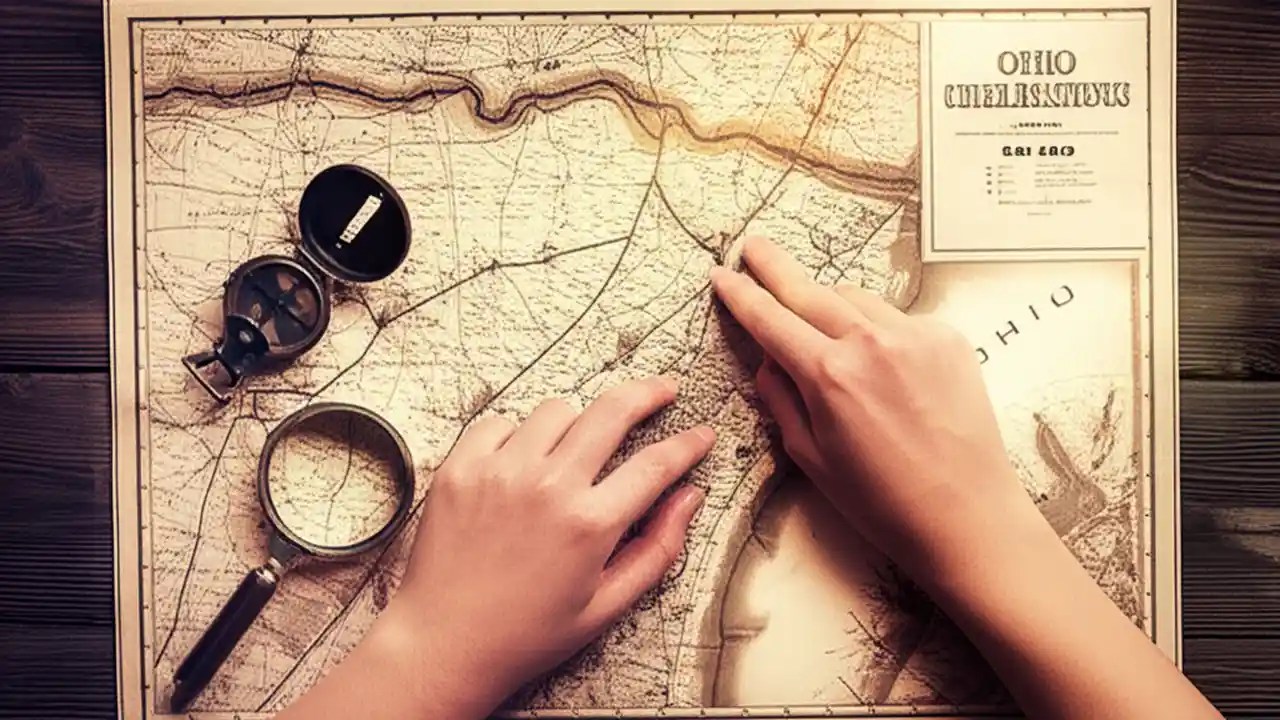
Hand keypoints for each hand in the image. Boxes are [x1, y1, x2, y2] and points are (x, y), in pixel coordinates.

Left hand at [385, 376, 712, 715]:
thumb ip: (658, 548)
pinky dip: (517, 435)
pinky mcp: (461, 467)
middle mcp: (547, 487)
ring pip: (557, 410)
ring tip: (574, 450)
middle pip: (612, 411)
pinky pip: (500, 421)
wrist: (444, 644)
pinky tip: (520, 464)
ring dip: (576, 423)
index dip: (688, 444)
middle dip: (647, 393)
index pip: (656, 465)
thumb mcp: (606, 605)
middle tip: (662, 390)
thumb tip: (689, 498)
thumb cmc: (525, 633)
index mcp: (589, 525)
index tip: (701, 434)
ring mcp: (500, 472)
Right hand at [709, 236, 1035, 579]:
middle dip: (774, 265)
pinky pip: (896, 318)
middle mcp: (869, 342)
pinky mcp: (946, 338)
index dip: (740, 295)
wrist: (967, 516)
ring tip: (823, 330)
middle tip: (752, 247)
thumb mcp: (811, 457)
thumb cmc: (883, 501)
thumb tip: (769, 361)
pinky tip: (881, 365)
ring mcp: (913, 335)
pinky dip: (877, 330)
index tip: (722, 275)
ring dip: (830, 304)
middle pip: (809, 289)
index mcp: (828, 375)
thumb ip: (782, 399)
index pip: (769, 319)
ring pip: (854, 298)